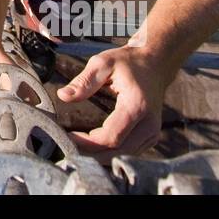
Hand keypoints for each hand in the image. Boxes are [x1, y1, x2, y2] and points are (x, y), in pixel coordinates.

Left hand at [55, 46, 172, 158]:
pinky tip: (93, 146)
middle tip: (69, 146)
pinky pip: (130, 152)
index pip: (111, 137)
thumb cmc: (129, 62)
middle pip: (118, 152)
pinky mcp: (151, 136)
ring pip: (124, 155)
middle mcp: (149, 124)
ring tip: (77, 147)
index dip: (88, 142)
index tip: (68, 136)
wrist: (156, 64)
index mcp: (136, 106)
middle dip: (92, 154)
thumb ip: (83, 82)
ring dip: (100, 155)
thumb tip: (63, 95)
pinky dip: (111, 153)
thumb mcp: (103, 63)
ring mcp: (153, 132)